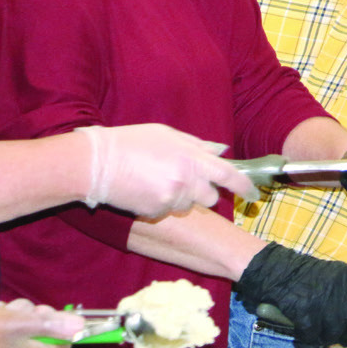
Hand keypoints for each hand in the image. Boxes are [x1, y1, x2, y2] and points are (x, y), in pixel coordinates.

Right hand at [0, 298, 82, 347]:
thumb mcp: (20, 323)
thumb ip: (53, 325)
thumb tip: (82, 327)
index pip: (63, 345)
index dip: (58, 324)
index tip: (43, 312)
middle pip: (42, 337)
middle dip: (32, 317)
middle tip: (14, 310)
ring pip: (22, 333)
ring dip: (14, 317)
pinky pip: (4, 338)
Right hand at [79, 124, 257, 216]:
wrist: (95, 163)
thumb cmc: (130, 142)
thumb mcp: (167, 135)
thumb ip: (196, 145)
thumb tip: (219, 152)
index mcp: (191, 157)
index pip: (228, 175)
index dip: (243, 187)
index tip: (251, 195)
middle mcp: (186, 179)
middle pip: (210, 198)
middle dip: (202, 192)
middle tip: (183, 180)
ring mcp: (171, 198)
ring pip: (188, 206)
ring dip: (180, 198)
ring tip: (156, 181)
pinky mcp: (156, 212)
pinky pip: (168, 212)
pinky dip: (161, 205)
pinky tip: (145, 190)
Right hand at [234, 242, 346, 347]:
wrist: (273, 270)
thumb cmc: (301, 275)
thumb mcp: (331, 277)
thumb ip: (344, 294)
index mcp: (346, 278)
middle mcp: (337, 289)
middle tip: (341, 341)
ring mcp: (320, 300)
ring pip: (332, 333)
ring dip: (325, 340)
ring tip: (317, 339)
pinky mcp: (304, 311)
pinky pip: (311, 335)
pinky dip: (307, 341)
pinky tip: (302, 340)